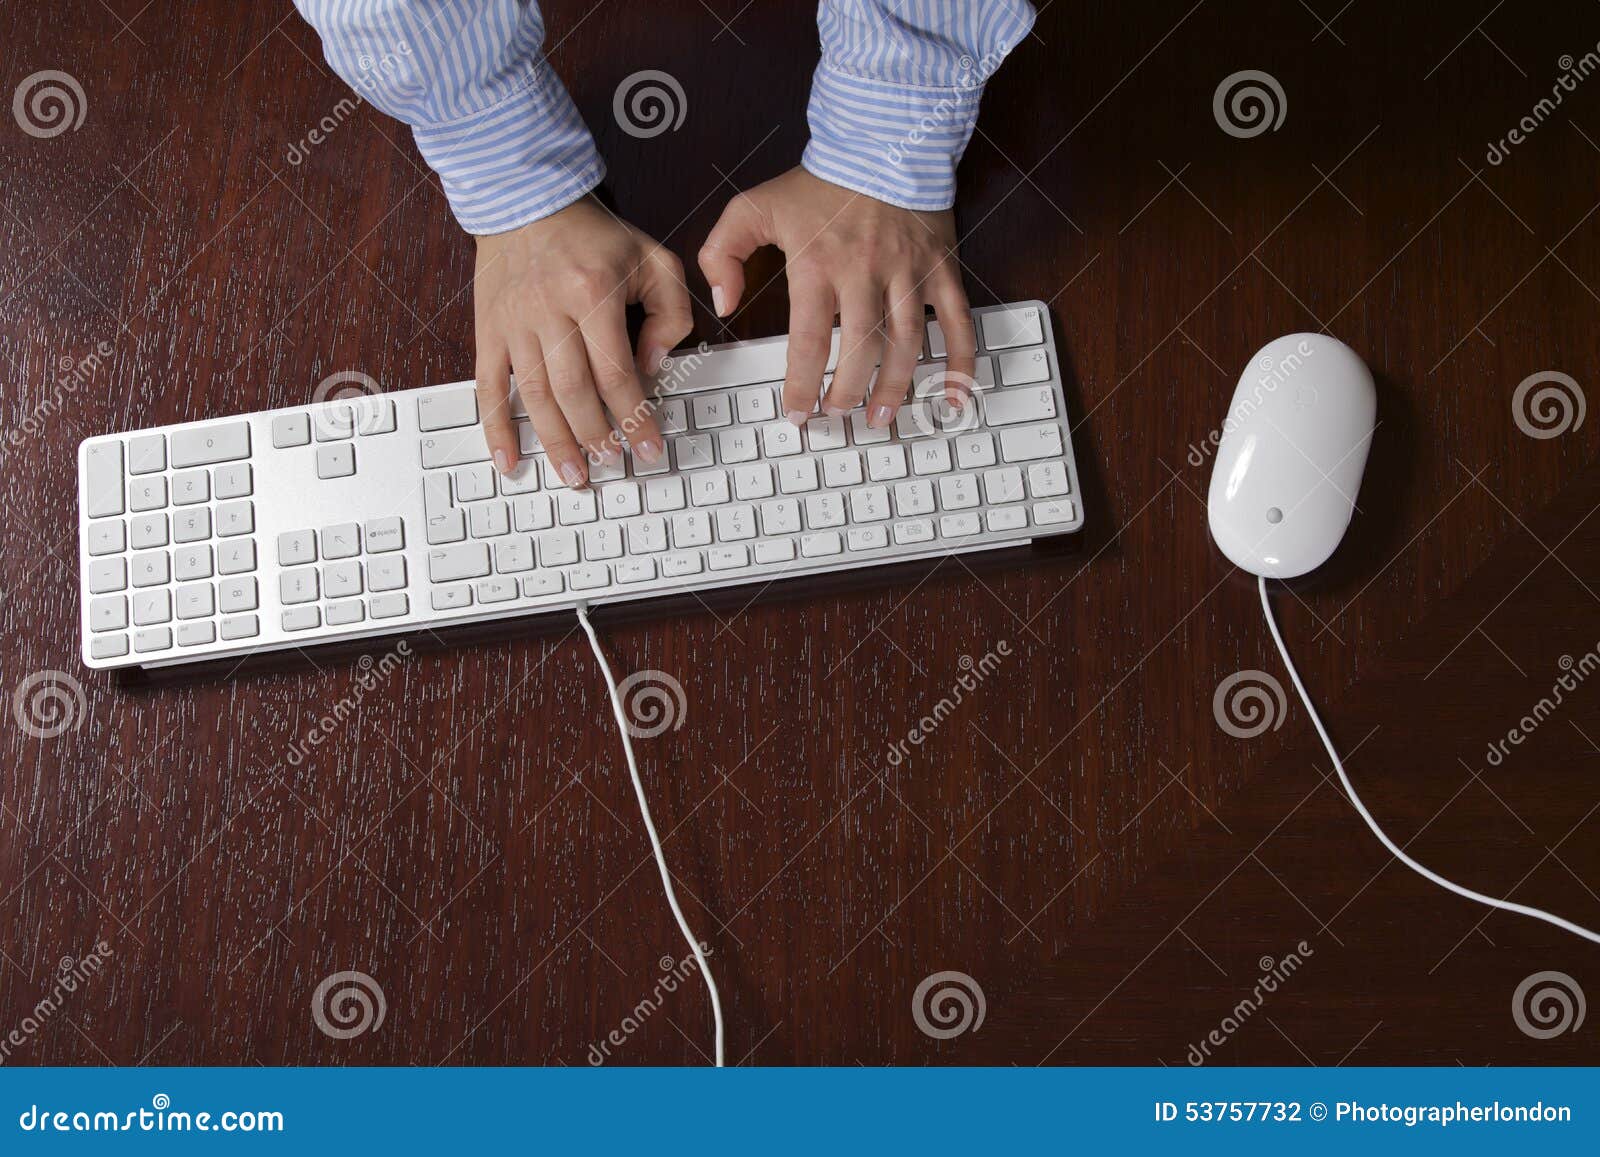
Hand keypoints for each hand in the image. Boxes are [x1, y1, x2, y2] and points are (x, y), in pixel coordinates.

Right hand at [474, 197, 691, 486]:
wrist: (524, 196)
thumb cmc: (593, 233)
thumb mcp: (653, 258)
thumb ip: (670, 313)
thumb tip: (651, 367)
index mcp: (593, 293)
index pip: (617, 374)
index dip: (634, 418)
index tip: (648, 448)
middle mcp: (549, 310)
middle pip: (575, 392)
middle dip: (596, 437)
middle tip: (612, 465)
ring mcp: (514, 322)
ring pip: (535, 396)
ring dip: (555, 442)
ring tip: (574, 474)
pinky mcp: (487, 328)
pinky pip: (488, 386)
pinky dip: (495, 427)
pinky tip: (508, 460)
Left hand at [698, 167, 976, 428]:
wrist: (883, 140)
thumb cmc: (819, 182)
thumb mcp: (754, 207)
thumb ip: (722, 253)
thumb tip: (724, 304)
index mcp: (819, 265)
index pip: (808, 341)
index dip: (802, 385)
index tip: (798, 413)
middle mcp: (866, 274)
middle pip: (860, 350)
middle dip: (847, 393)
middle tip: (837, 415)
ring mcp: (909, 274)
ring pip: (906, 344)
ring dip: (894, 388)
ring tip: (879, 419)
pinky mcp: (941, 270)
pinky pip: (958, 323)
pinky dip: (960, 364)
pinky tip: (955, 397)